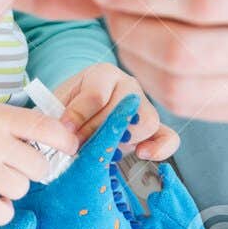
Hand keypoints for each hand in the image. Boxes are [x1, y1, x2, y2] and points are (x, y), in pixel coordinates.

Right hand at [0, 96, 78, 225]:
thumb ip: (12, 122)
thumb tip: (50, 139)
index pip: (45, 128)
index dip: (65, 141)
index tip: (70, 148)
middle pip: (38, 166)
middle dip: (33, 168)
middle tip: (17, 165)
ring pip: (21, 190)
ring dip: (14, 188)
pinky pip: (2, 213)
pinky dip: (1, 209)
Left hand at [53, 63, 179, 159]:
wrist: (81, 113)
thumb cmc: (68, 108)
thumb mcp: (59, 104)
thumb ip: (60, 116)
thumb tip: (66, 134)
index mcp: (102, 74)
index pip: (96, 95)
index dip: (78, 117)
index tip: (65, 131)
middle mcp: (128, 86)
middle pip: (123, 110)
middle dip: (98, 132)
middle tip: (80, 145)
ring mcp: (145, 106)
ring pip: (147, 122)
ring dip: (123, 140)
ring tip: (102, 148)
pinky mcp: (155, 128)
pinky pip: (168, 137)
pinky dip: (160, 148)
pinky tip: (141, 154)